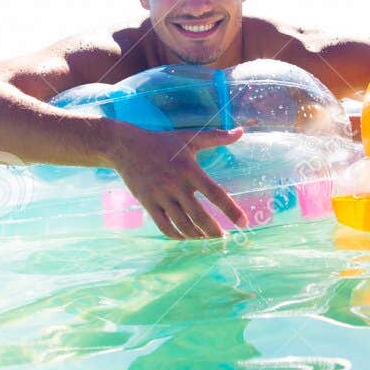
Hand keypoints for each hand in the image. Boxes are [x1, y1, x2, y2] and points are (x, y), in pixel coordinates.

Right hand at [107, 125, 247, 239]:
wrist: (126, 147)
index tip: (243, 223)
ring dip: (197, 236)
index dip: (231, 210)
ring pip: (182, 224)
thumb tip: (241, 131)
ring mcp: (160, 196)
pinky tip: (185, 237)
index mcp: (190, 170)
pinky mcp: (148, 203)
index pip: (215, 194)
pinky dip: (176, 236)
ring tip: (206, 238)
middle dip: (214, 231)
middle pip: (199, 216)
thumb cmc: (161, 142)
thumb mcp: (189, 138)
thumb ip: (216, 137)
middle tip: (224, 237)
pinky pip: (164, 226)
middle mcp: (176, 185)